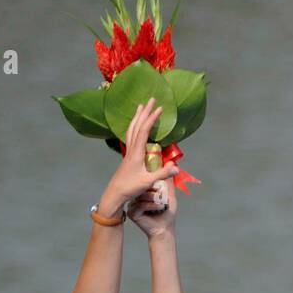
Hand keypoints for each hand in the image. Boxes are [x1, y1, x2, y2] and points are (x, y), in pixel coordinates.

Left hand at [95, 97, 180, 219]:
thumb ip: (163, 173)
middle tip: (152, 99)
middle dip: (145, 112)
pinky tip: (136, 125)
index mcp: (136, 152)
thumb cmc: (131, 188)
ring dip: (137, 116)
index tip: (160, 108)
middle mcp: (131, 148)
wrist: (115, 193)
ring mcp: (128, 151)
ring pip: (131, 129)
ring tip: (141, 106)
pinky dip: (134, 126)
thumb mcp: (148, 181)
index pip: (144, 131)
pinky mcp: (127, 156)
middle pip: (137, 125)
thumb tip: (177, 167)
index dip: (151, 119)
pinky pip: (130, 135)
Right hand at [129, 175, 177, 239]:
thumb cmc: (167, 213)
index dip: (154, 182)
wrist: (165, 229)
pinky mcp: (131, 212)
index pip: (145, 181)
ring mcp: (132, 204)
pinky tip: (159, 209)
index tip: (161, 188)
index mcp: (143, 191)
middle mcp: (136, 196)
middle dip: (154, 190)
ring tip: (162, 204)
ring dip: (154, 198)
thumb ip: (168, 181)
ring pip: (141, 195)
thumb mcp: (169, 194)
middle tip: (162, 197)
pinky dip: (152, 206)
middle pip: (142, 187)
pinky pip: (140, 204)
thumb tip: (172, 165)